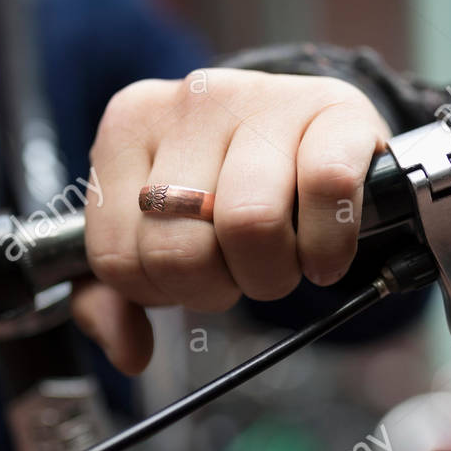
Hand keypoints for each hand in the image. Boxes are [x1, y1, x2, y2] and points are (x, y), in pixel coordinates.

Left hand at [71, 69, 390, 374]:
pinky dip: (329, 245)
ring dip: (273, 272)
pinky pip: (326, 186)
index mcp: (129, 127)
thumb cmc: (224, 182)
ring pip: (250, 223)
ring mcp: (264, 97)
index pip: (118, 255)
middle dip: (217, 288)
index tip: (194, 271)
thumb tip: (128, 353)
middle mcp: (190, 100)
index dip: (161, 291)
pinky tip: (325, 251)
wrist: (312, 125)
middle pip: (180, 249)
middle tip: (241, 271)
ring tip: (285, 260)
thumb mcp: (155, 228)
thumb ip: (115, 295)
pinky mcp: (335, 106)